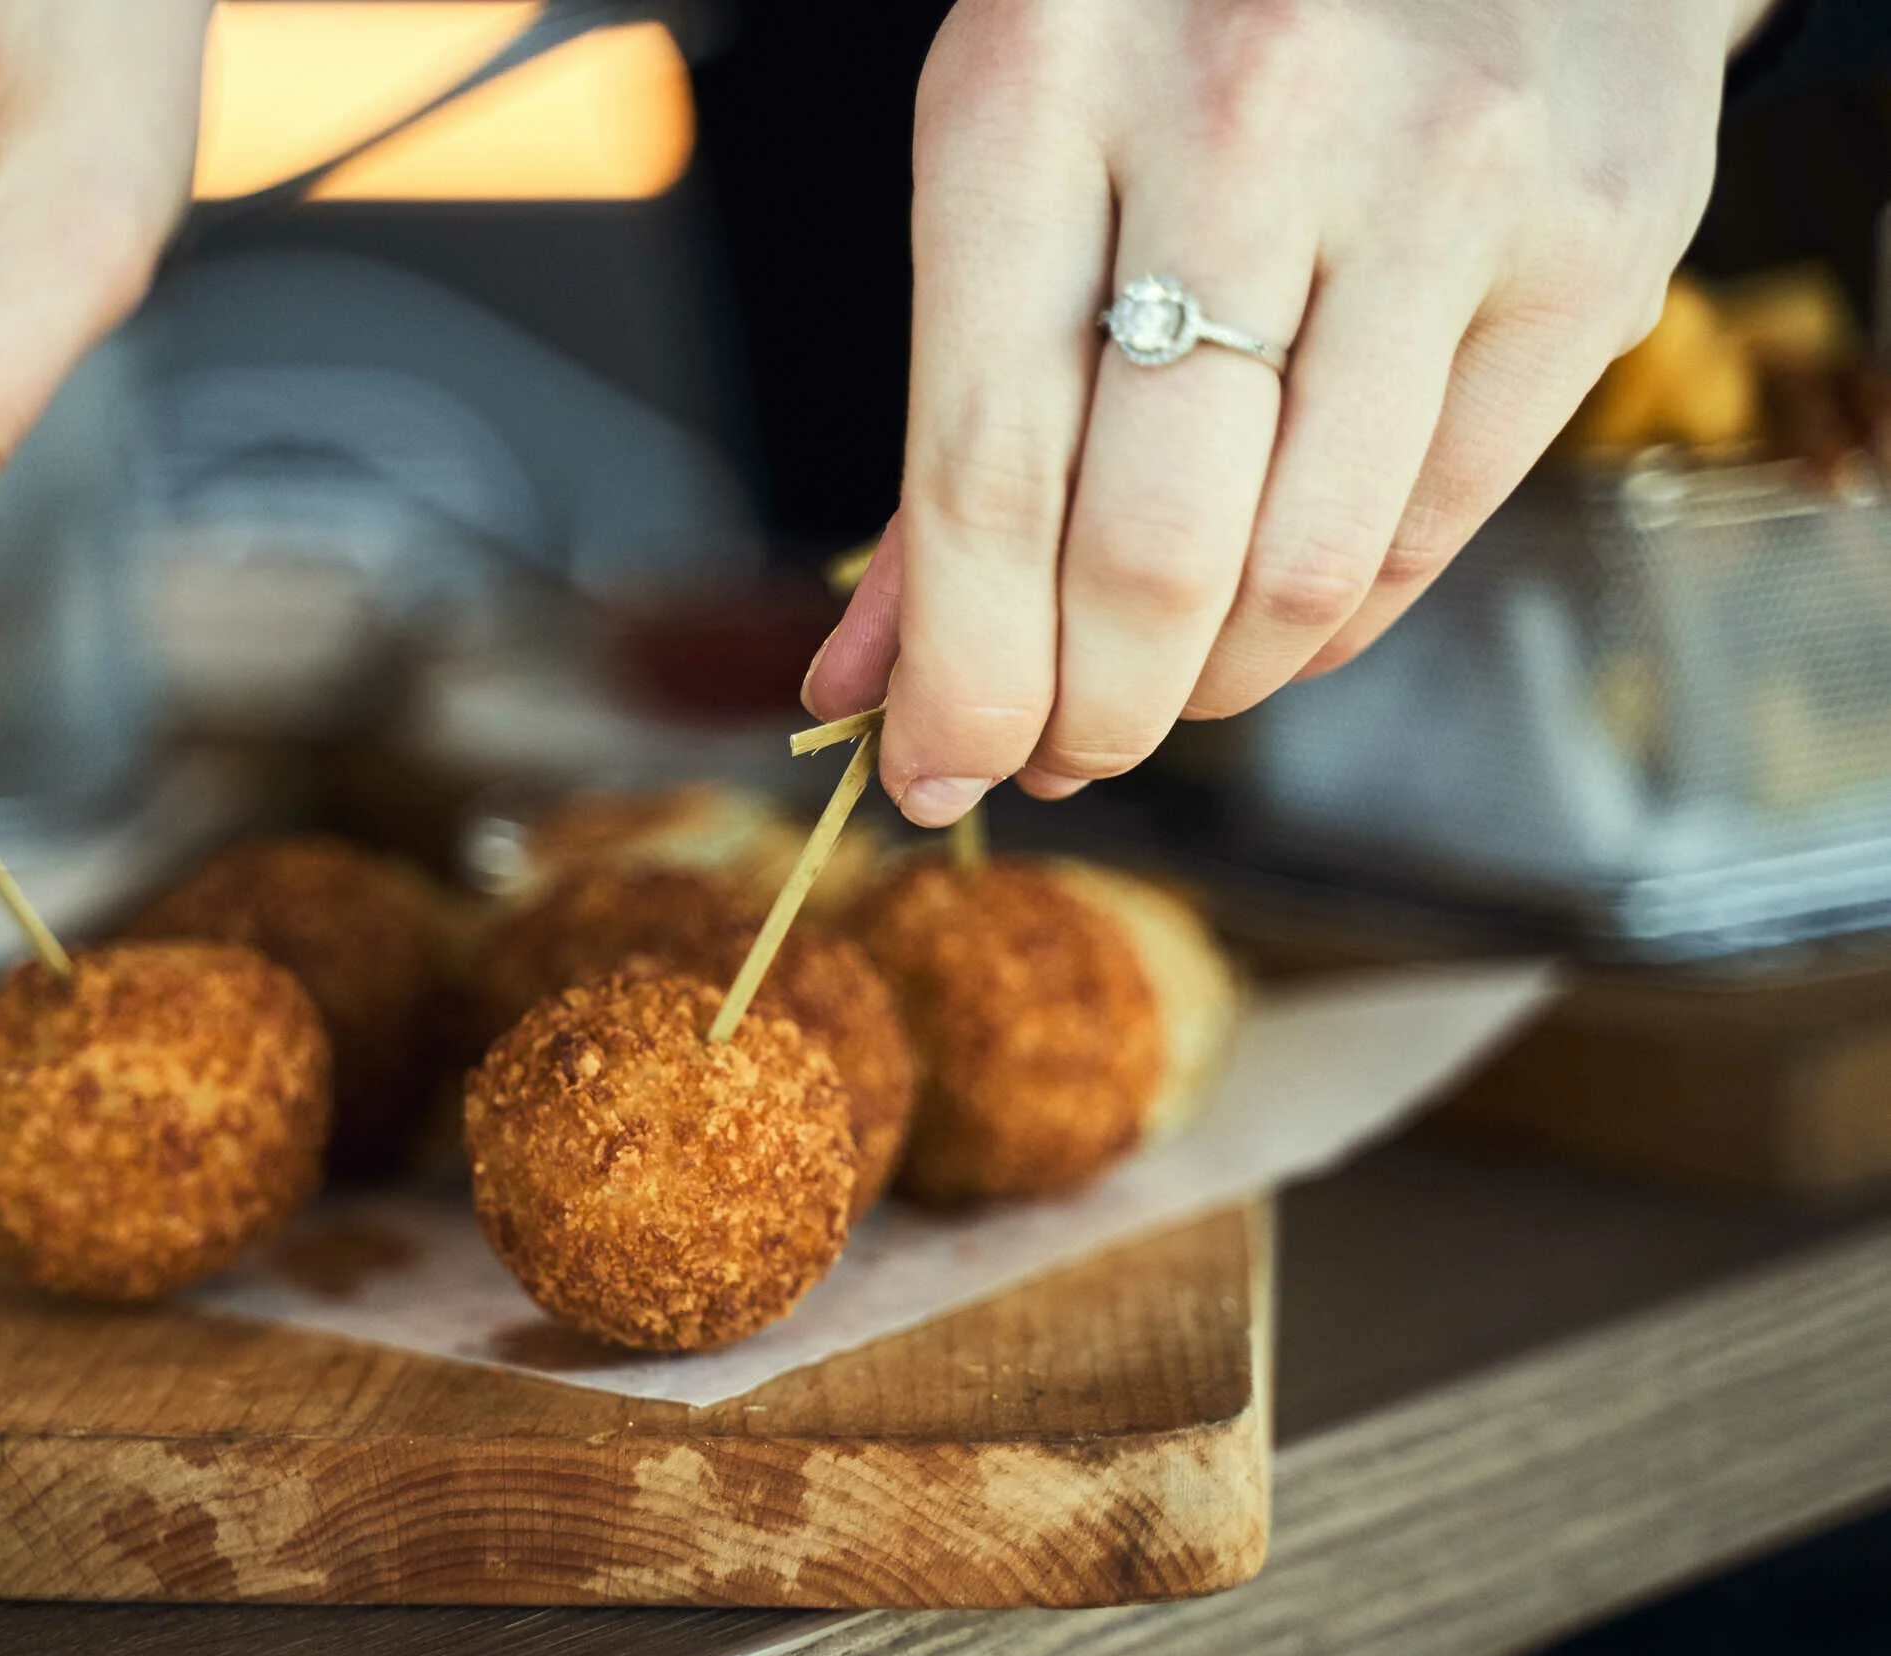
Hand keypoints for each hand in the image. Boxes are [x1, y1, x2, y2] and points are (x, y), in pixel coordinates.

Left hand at [803, 0, 1775, 824]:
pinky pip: (1430, 526)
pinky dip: (1328, 619)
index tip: (938, 771)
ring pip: (1302, 571)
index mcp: (1036, 87)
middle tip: (1058, 753)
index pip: (987, 473)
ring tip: (1161, 678)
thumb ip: (947, 424)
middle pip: (1150, 555)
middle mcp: (1247, 119)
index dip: (961, 678)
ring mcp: (1443, 174)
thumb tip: (870, 682)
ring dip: (1208, 687)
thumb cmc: (1189, 27)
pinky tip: (1272, 607)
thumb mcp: (1019, 153)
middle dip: (1087, 715)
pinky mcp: (1594, 236)